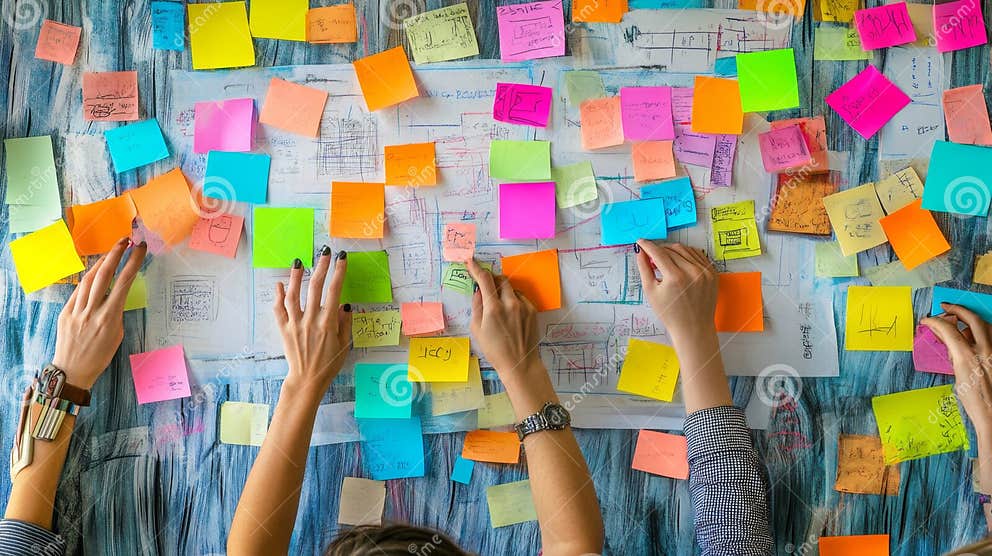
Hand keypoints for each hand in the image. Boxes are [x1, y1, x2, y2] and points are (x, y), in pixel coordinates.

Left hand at [52, 238, 146, 389]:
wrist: (73, 370)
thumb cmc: (100, 356)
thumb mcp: (117, 334)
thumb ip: (116, 312)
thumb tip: (116, 295)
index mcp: (110, 317)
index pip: (124, 282)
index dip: (133, 262)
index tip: (140, 248)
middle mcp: (92, 311)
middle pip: (104, 274)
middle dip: (115, 253)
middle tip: (124, 240)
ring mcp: (76, 311)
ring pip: (89, 279)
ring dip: (101, 263)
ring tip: (111, 253)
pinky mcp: (65, 312)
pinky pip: (78, 290)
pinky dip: (87, 279)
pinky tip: (94, 273)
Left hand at [273, 248, 350, 397]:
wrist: (307, 380)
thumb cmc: (329, 364)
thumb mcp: (344, 345)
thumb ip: (345, 323)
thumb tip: (345, 304)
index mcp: (328, 323)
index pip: (335, 291)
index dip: (339, 272)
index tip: (342, 258)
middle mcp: (311, 320)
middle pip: (315, 287)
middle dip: (321, 266)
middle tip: (325, 252)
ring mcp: (295, 324)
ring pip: (293, 295)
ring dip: (296, 276)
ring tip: (299, 262)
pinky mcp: (284, 330)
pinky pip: (279, 310)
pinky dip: (278, 296)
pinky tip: (280, 284)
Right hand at [466, 258, 540, 378]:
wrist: (520, 363)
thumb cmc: (495, 350)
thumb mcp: (477, 329)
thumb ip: (477, 306)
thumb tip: (478, 291)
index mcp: (493, 308)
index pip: (484, 279)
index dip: (476, 268)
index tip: (471, 262)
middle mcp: (510, 303)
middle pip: (500, 279)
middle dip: (492, 280)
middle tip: (486, 288)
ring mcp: (524, 306)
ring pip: (511, 288)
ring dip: (503, 291)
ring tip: (499, 308)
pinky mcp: (532, 310)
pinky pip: (520, 297)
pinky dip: (513, 300)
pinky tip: (510, 314)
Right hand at [634, 240, 717, 343]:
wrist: (693, 328)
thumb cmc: (670, 314)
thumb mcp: (651, 292)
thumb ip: (644, 269)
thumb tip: (641, 252)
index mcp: (675, 277)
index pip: (658, 253)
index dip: (648, 245)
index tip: (641, 242)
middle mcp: (692, 272)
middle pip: (671, 249)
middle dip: (659, 249)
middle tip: (651, 254)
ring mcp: (705, 272)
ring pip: (685, 249)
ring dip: (672, 250)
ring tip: (664, 259)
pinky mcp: (712, 273)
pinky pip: (698, 255)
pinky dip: (686, 254)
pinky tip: (679, 260)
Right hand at [921, 303, 991, 437]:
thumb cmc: (975, 403)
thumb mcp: (958, 378)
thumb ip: (956, 357)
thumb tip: (949, 344)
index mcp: (968, 358)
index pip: (949, 329)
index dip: (935, 321)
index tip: (927, 320)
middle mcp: (985, 351)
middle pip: (972, 319)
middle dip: (957, 310)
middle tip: (946, 307)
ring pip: (987, 325)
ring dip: (973, 319)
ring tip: (962, 322)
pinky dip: (984, 331)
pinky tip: (977, 337)